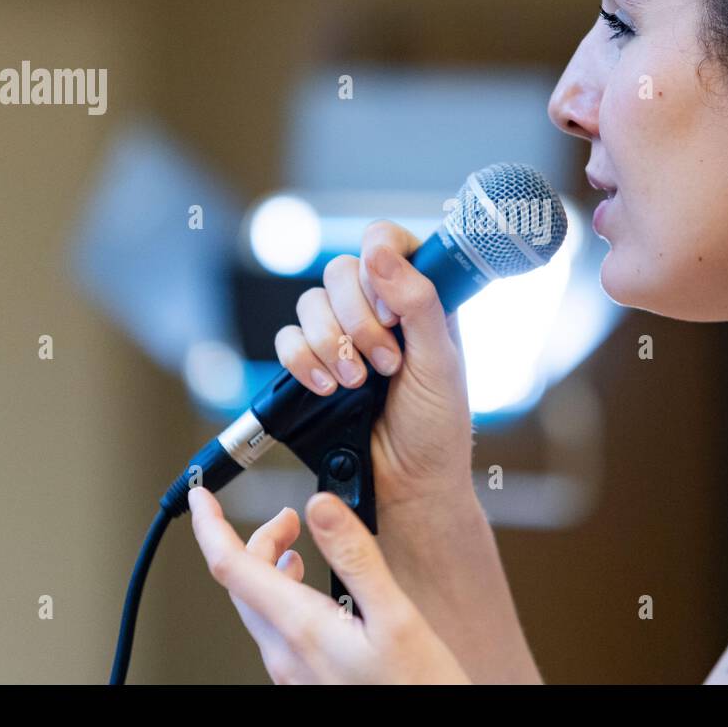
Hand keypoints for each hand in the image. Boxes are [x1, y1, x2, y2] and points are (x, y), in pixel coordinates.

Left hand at [188, 486, 470, 684]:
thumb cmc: (418, 688)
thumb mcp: (396, 615)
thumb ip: (355, 556)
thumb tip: (320, 505)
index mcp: (301, 629)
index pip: (232, 567)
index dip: (211, 525)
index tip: (202, 494)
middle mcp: (285, 654)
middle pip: (242, 583)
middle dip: (256, 537)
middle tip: (291, 516)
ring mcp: (292, 671)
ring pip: (257, 606)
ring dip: (269, 565)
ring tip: (298, 544)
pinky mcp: (304, 679)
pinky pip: (276, 629)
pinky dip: (283, 593)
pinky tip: (309, 588)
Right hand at [273, 220, 473, 507]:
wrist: (407, 484)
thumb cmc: (436, 426)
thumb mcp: (440, 361)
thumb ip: (418, 302)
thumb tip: (380, 251)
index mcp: (418, 298)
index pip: (387, 242)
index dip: (380, 263)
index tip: (389, 307)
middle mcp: (377, 309)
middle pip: (339, 270)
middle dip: (356, 319)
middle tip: (383, 363)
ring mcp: (342, 335)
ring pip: (309, 303)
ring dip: (331, 344)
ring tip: (356, 383)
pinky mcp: (312, 364)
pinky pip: (286, 340)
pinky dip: (302, 362)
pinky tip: (327, 388)